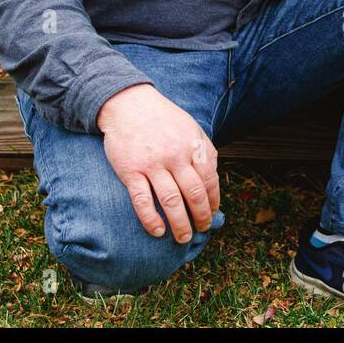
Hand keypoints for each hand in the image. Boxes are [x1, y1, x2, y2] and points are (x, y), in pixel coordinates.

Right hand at [97, 83, 219, 242]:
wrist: (129, 105)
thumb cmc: (163, 119)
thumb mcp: (191, 128)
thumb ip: (205, 150)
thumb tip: (215, 176)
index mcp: (193, 146)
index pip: (210, 180)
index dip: (213, 201)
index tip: (214, 213)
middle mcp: (175, 157)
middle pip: (194, 194)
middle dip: (201, 216)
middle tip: (202, 229)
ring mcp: (152, 165)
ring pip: (171, 201)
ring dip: (180, 224)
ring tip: (184, 238)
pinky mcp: (130, 171)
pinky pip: (142, 200)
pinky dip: (151, 219)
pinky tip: (158, 231)